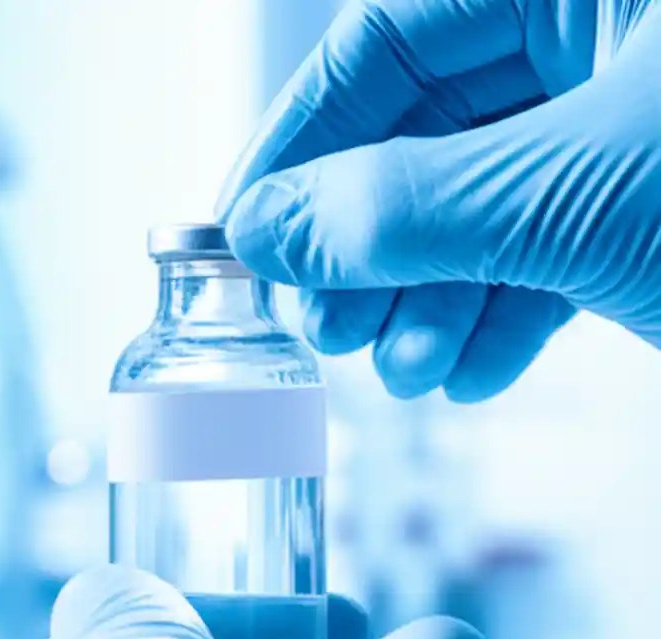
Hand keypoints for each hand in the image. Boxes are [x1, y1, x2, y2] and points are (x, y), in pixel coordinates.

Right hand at [216, 0, 660, 401]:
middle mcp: (602, 45)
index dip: (301, 134)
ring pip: (483, 208)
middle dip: (368, 243)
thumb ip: (401, 208)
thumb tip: (264, 228)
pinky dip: (501, 321)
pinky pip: (553, 256)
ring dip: (426, 302)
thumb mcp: (570, 196)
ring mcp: (626, 136)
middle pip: (423, 134)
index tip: (246, 221)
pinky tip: (467, 372)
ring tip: (398, 368)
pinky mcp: (650, 218)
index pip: (386, 39)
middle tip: (322, 318)